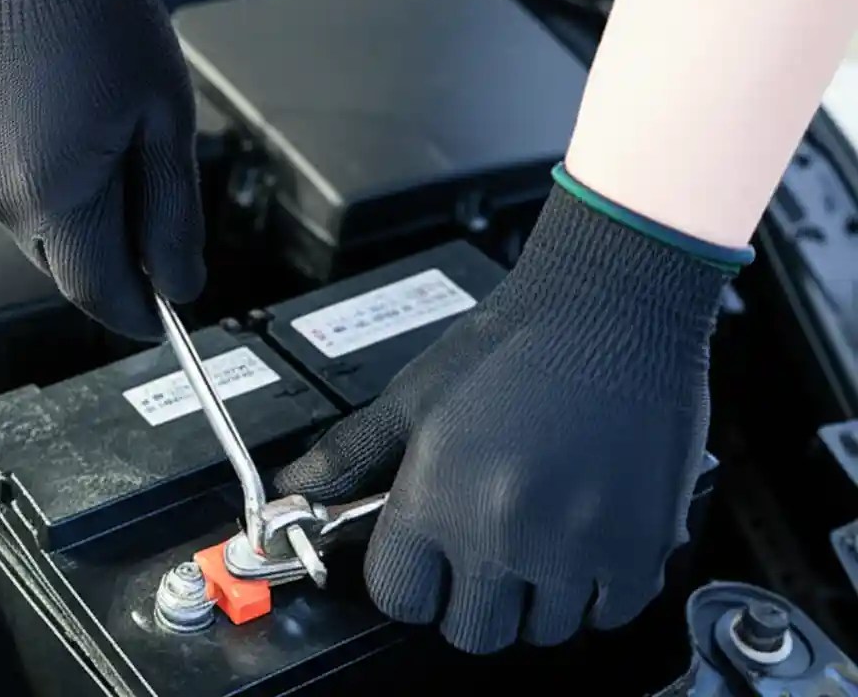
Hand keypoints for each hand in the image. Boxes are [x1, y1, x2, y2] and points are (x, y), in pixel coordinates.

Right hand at [0, 0, 204, 339]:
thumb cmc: (98, 20)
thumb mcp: (165, 121)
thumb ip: (172, 216)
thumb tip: (180, 286)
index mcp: (52, 194)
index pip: (100, 294)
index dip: (138, 315)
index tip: (165, 321)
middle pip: (68, 269)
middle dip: (113, 257)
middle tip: (150, 204)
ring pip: (37, 234)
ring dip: (76, 218)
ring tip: (101, 142)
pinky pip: (7, 199)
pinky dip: (41, 188)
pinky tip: (61, 134)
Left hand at [275, 186, 728, 653]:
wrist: (612, 306)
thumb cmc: (514, 342)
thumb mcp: (412, 395)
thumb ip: (348, 455)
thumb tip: (296, 487)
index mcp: (435, 501)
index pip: (400, 599)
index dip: (409, 583)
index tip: (426, 564)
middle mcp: (502, 536)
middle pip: (472, 632)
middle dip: (471, 601)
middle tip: (485, 554)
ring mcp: (576, 550)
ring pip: (544, 630)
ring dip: (538, 598)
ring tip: (540, 537)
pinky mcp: (641, 549)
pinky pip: (612, 614)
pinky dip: (599, 590)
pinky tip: (587, 538)